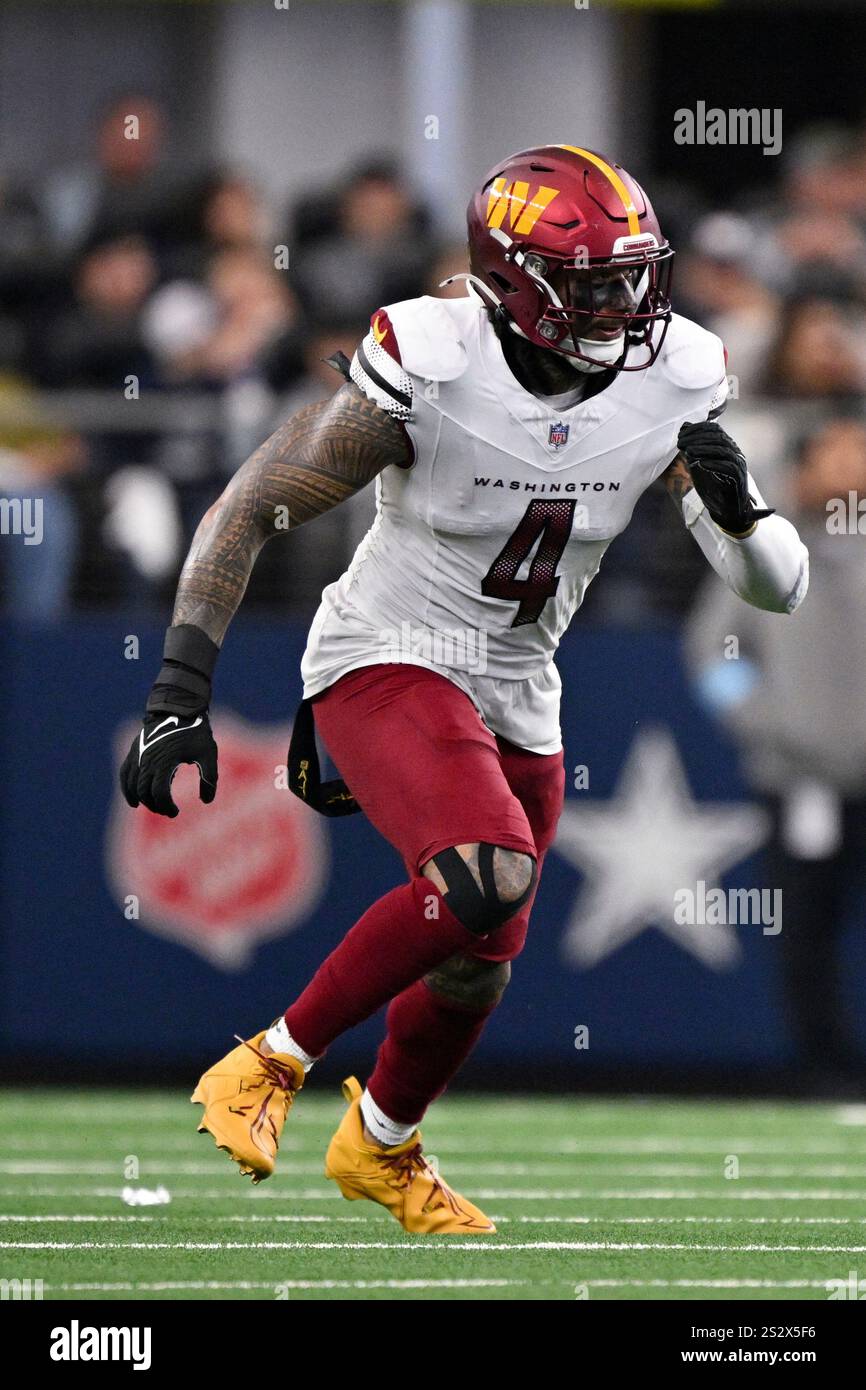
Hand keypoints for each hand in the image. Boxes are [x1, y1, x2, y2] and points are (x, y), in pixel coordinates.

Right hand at [120, 710, 217, 817]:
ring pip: (131, 786)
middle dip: (155, 806)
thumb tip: (206, 801)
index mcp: (165, 762)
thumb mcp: (208, 753)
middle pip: (144, 793)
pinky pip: (125, 774)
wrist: (178, 707)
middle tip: (168, 811)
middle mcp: (148, 760)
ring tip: (153, 806)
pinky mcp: (135, 751)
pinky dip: (127, 788)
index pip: (159, 794)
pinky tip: (133, 799)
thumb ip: (210, 777)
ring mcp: (138, 755)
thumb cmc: (195, 731)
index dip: (167, 807)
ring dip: (141, 800)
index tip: (176, 812)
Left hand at [677, 420, 773, 534]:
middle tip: (681, 442)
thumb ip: (693, 448)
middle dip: (697, 438)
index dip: (697, 428)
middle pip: (718, 437)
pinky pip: (729, 467)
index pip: (715, 429)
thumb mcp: (698, 464)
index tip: (681, 433)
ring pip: (724, 450)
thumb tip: (683, 429)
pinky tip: (700, 463)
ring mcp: (739, 464)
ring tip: (688, 451)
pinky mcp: (739, 477)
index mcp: (727, 446)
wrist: (726, 509)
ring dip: (704, 449)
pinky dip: (714, 463)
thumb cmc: (712, 486)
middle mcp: (735, 452)